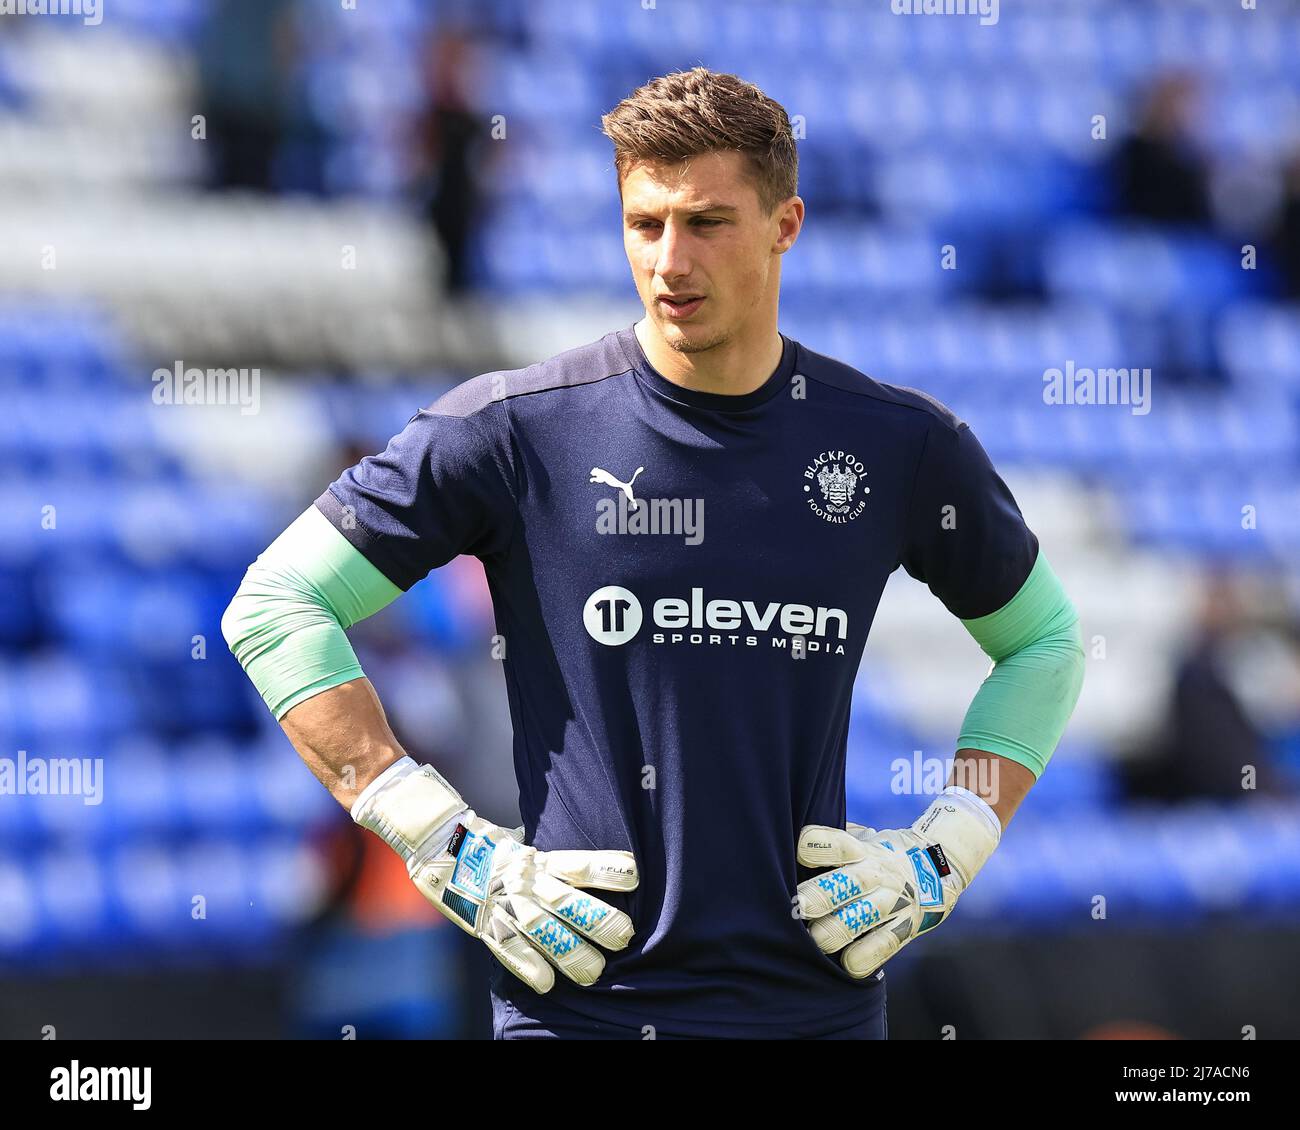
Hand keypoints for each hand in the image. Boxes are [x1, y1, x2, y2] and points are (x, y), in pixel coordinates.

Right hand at [352, 757, 637, 993]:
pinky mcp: (481, 923)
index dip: (606, 870)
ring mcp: (502, 903)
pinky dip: (527, 965)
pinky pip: (506, 948)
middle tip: (625, 936)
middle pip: (567, 901)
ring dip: (570, 952)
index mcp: (534, 859)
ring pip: (542, 930)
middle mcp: (523, 881)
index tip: (637, 876)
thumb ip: (542, 858)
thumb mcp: (517, 844)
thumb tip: (577, 864)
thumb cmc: (481, 843)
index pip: (577, 864)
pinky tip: (548, 983)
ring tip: (595, 972)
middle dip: (597, 920)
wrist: (434, 840)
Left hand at [795, 791, 999, 977]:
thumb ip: (834, 838)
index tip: (798, 851)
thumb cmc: (882, 852)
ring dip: (838, 929)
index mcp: (862, 849)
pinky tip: (847, 964)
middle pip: (849, 882)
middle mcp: (876, 874)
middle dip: (821, 895)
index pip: (838, 843)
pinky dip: (866, 956)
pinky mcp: (905, 926)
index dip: (817, 845)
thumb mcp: (863, 836)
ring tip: (816, 940)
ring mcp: (892, 901)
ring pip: (864, 916)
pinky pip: (885, 944)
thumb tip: (789, 835)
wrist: (940, 863)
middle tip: (798, 906)